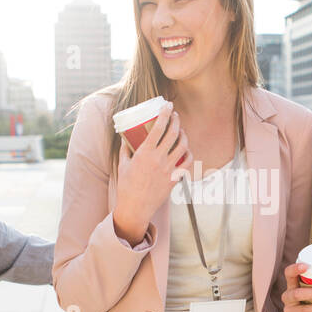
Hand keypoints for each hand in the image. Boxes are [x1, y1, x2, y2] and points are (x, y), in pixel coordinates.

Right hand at [113, 102, 191, 242]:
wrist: (136, 207)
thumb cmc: (127, 186)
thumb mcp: (123, 164)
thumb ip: (125, 150)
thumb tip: (125, 138)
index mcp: (145, 153)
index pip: (159, 127)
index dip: (165, 113)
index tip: (167, 105)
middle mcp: (159, 159)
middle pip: (173, 133)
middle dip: (176, 120)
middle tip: (175, 115)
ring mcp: (169, 169)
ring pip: (183, 146)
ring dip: (184, 135)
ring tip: (181, 130)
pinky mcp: (174, 178)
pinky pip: (187, 163)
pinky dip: (189, 153)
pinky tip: (186, 149)